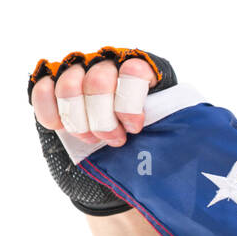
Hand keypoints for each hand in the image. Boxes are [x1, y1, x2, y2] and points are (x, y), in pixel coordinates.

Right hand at [26, 47, 175, 214]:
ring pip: (70, 84)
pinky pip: (44, 89)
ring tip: (90, 141)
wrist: (116, 169)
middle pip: (98, 80)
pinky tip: (60, 129)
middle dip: (103, 119)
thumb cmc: (144, 151)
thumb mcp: (164, 139)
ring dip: (78, 120)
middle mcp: (110, 66)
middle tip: (113, 142)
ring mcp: (80, 73)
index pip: (132, 71)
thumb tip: (192, 134)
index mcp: (142, 72)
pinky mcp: (54, 87)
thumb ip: (170, 127)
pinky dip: (50, 112)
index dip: (129, 102)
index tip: (134, 128)